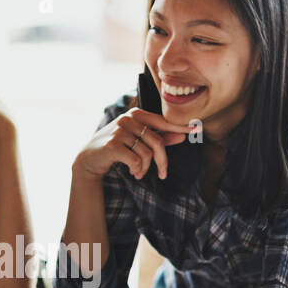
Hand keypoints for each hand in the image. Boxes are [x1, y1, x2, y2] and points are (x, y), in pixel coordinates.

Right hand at [73, 107, 193, 181]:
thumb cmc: (118, 147)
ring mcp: (119, 130)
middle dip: (162, 161)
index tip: (196, 130)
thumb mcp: (139, 141)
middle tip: (162, 174)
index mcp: (137, 114)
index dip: (180, 128)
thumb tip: (183, 136)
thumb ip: (160, 137)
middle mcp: (128, 118)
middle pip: (157, 142)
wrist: (90, 158)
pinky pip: (136, 160)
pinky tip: (132, 172)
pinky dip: (137, 170)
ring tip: (138, 172)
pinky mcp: (113, 144)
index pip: (163, 122)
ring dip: (145, 168)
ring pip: (147, 153)